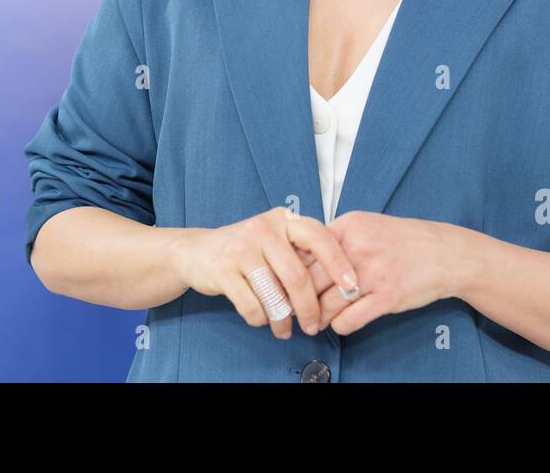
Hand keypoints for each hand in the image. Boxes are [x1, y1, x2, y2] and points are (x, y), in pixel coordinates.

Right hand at [169, 206, 358, 338]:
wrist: (198, 251)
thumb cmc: (248, 250)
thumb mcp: (277, 239)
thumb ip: (303, 253)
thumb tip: (341, 285)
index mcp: (284, 219)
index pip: (319, 237)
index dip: (338, 263)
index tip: (352, 286)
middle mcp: (264, 228)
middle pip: (298, 276)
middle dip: (310, 308)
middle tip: (314, 326)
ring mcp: (242, 247)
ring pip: (275, 295)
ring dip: (283, 321)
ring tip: (285, 329)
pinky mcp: (223, 269)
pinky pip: (252, 306)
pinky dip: (260, 319)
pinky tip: (261, 319)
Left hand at [297, 211, 455, 334]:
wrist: (445, 253)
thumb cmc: (404, 241)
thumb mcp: (367, 225)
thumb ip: (337, 239)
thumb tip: (300, 258)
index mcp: (349, 225)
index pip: (304, 250)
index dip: (290, 272)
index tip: (284, 285)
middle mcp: (358, 247)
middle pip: (310, 279)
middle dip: (297, 300)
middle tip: (292, 310)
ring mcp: (373, 273)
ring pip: (326, 303)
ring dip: (316, 317)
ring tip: (313, 322)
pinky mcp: (387, 297)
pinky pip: (348, 320)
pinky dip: (338, 325)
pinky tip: (339, 323)